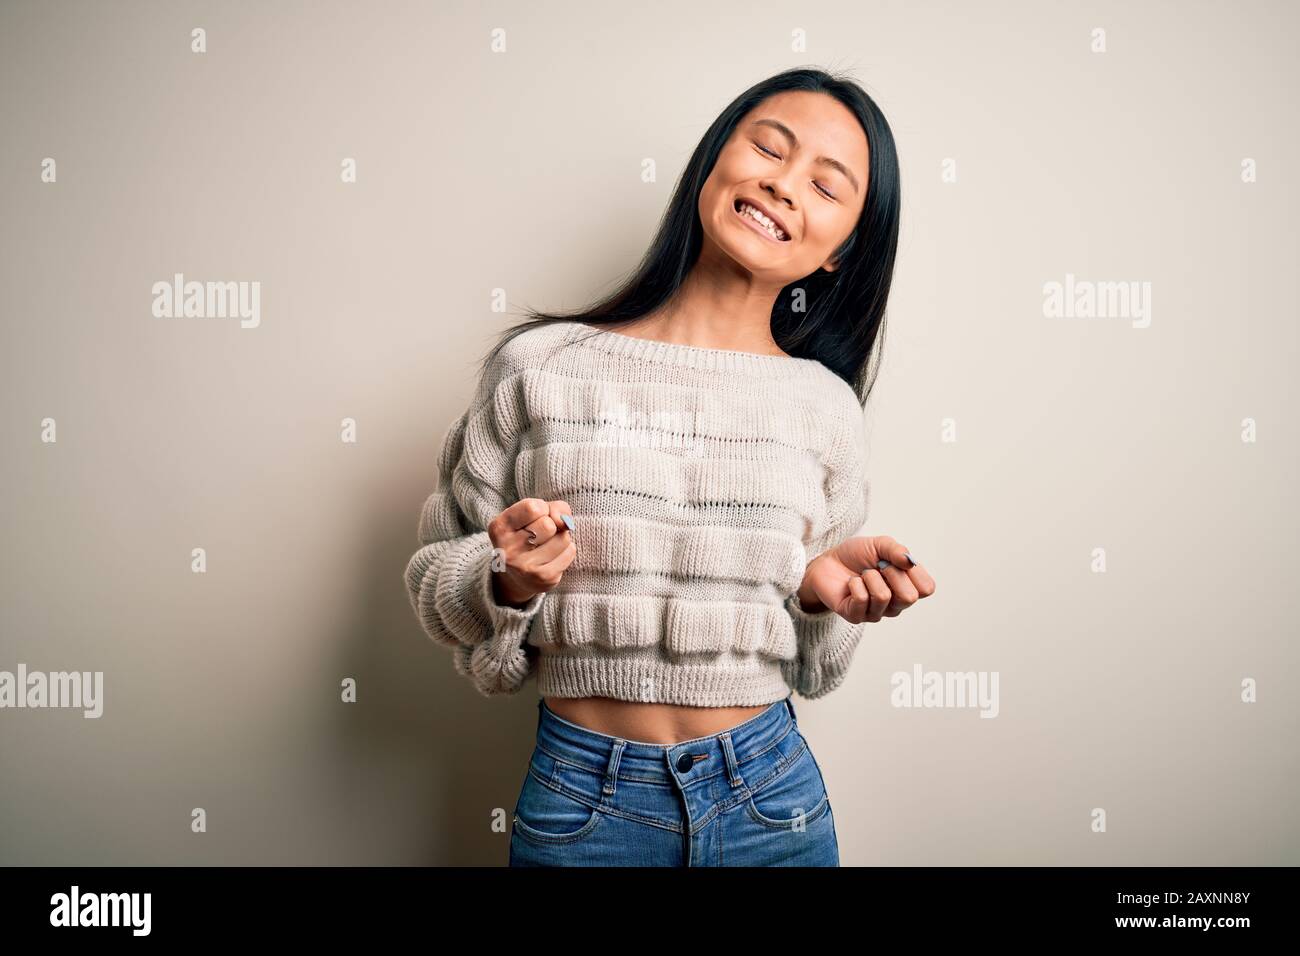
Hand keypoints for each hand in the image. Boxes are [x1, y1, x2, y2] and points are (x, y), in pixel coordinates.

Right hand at [487, 498, 576, 606]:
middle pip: (548, 525)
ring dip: (560, 537)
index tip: (534, 517)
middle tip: (540, 533)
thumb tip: (565, 523)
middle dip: (551, 524)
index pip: (532, 508)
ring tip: (546, 545)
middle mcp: (508, 550)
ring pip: (563, 538)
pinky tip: (551, 557)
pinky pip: (570, 552)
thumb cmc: (527, 533)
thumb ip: (554, 507)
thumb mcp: (532, 513)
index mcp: (499, 528)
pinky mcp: (544, 579)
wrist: (518, 574)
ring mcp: (526, 568)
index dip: (541, 508)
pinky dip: (566, 551)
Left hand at [796, 535, 934, 623]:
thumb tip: (910, 563)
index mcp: (907, 587)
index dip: (913, 572)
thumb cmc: (856, 555)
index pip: (927, 589)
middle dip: (891, 573)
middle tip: (878, 567)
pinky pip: (862, 599)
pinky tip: (852, 583)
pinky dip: (855, 584)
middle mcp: (895, 604)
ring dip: (870, 577)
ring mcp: (876, 613)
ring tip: (862, 574)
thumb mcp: (879, 545)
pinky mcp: (856, 616)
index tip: (897, 562)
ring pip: (884, 596)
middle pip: (909, 597)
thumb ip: (897, 550)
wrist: (826, 561)